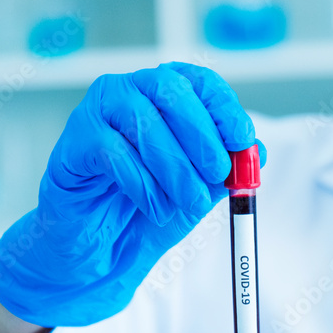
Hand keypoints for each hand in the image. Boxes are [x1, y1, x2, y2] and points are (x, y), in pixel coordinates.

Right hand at [0, 62, 266, 326]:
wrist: (104, 250)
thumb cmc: (152, 209)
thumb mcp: (202, 189)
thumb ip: (229, 168)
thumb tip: (258, 150)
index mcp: (167, 96)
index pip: (200, 81)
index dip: (225, 108)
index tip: (242, 141)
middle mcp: (131, 91)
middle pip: (170, 90)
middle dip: (201, 135)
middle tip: (218, 175)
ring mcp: (97, 112)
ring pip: (142, 121)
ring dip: (175, 169)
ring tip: (187, 202)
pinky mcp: (73, 142)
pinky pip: (111, 152)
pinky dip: (142, 184)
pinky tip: (154, 207)